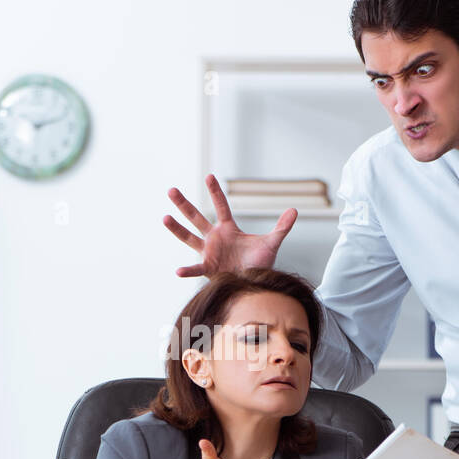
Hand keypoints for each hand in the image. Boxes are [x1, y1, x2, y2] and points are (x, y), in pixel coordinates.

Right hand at [163, 174, 296, 276]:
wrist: (255, 282)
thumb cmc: (260, 263)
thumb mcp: (271, 243)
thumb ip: (281, 227)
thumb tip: (294, 209)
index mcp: (228, 228)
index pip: (221, 205)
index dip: (215, 191)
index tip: (209, 176)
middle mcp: (214, 237)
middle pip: (196, 217)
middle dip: (184, 204)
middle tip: (171, 190)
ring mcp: (209, 252)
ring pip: (189, 237)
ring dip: (177, 228)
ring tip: (164, 217)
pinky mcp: (208, 268)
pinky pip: (196, 269)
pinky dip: (188, 270)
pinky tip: (178, 271)